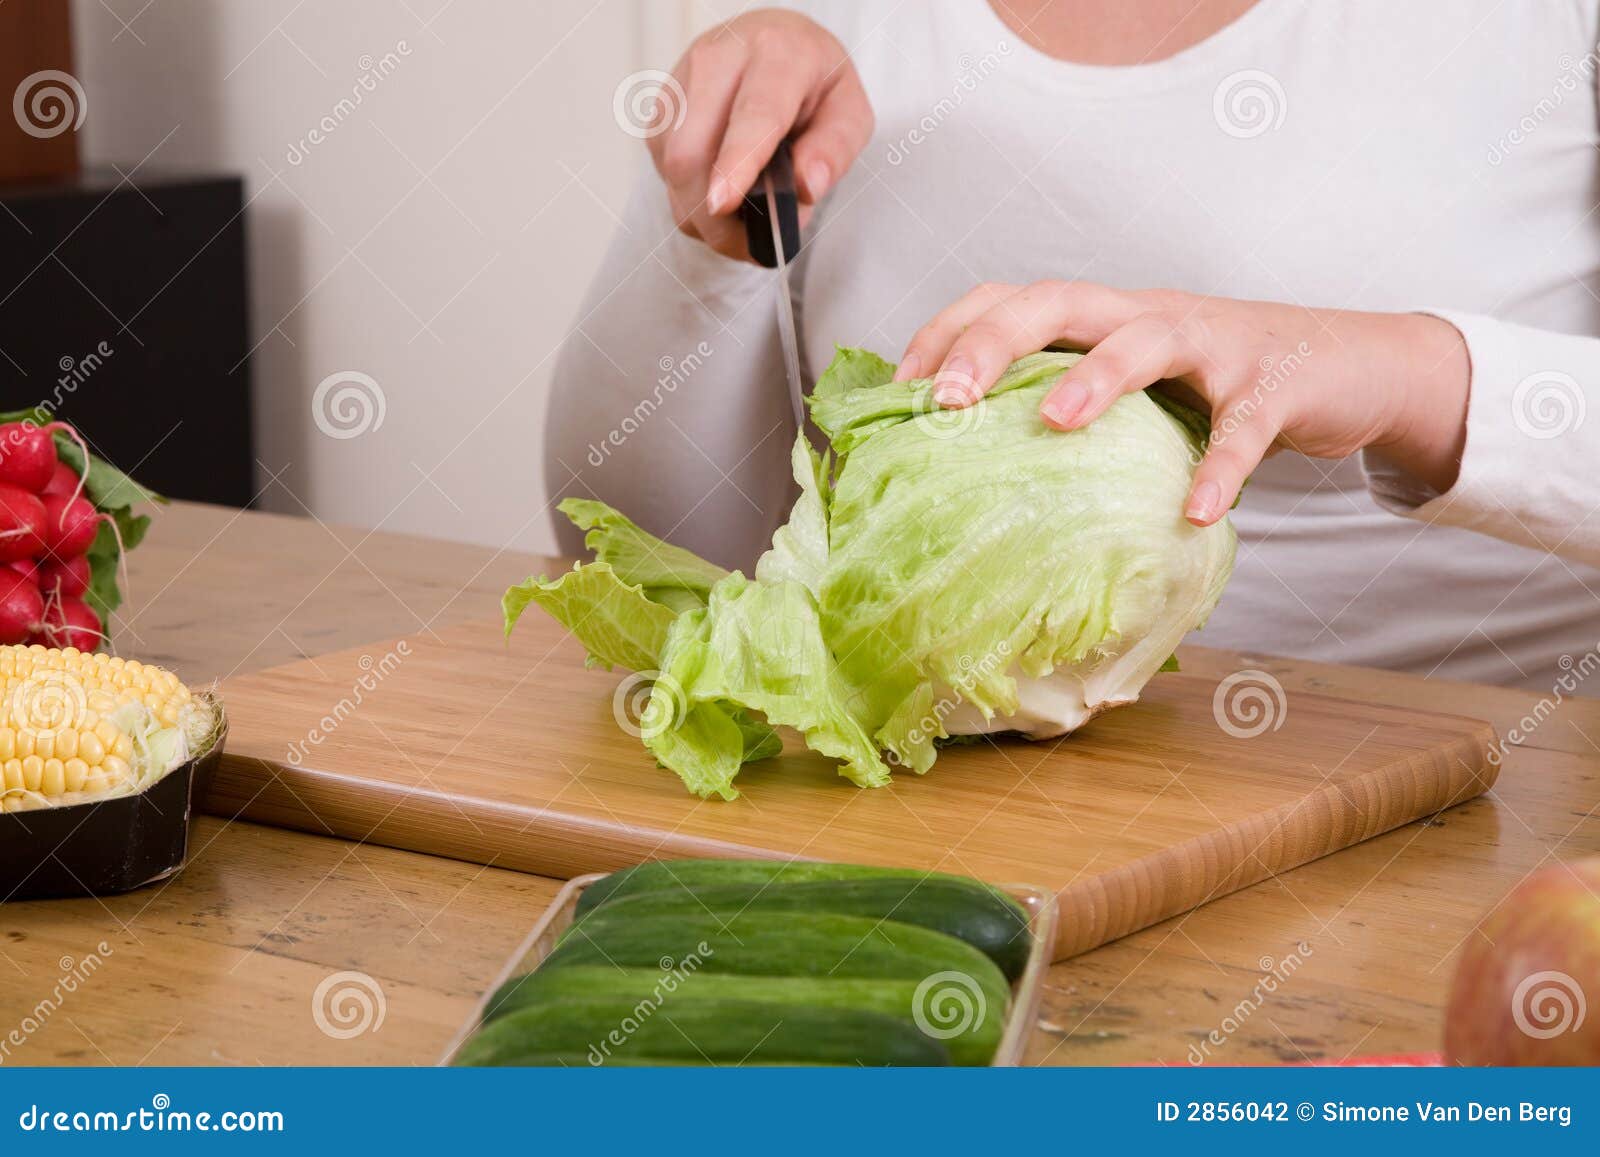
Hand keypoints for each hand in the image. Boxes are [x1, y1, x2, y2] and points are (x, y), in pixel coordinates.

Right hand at [645, 9, 872, 261]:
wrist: (771, 43)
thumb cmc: (813, 83)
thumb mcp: (849, 110)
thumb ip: (835, 149)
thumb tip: (807, 186)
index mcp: (776, 52)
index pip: (752, 114)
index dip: (734, 163)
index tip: (722, 204)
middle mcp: (718, 58)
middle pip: (691, 152)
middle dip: (714, 216)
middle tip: (754, 246)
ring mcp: (681, 83)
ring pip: (672, 171)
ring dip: (704, 214)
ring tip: (748, 214)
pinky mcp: (661, 111)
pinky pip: (665, 174)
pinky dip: (693, 201)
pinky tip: (725, 190)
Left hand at [896, 282, 1469, 524]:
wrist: (1349, 365)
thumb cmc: (1218, 387)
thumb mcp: (1137, 392)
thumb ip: (1073, 412)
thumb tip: (976, 480)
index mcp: (1104, 318)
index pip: (1009, 299)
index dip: (949, 331)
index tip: (898, 387)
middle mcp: (1149, 314)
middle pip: (1058, 301)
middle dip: (993, 342)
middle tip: (947, 398)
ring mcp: (1215, 342)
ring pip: (1148, 340)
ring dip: (1097, 378)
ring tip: (1053, 424)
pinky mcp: (1276, 384)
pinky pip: (1245, 427)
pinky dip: (1220, 467)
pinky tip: (1192, 510)